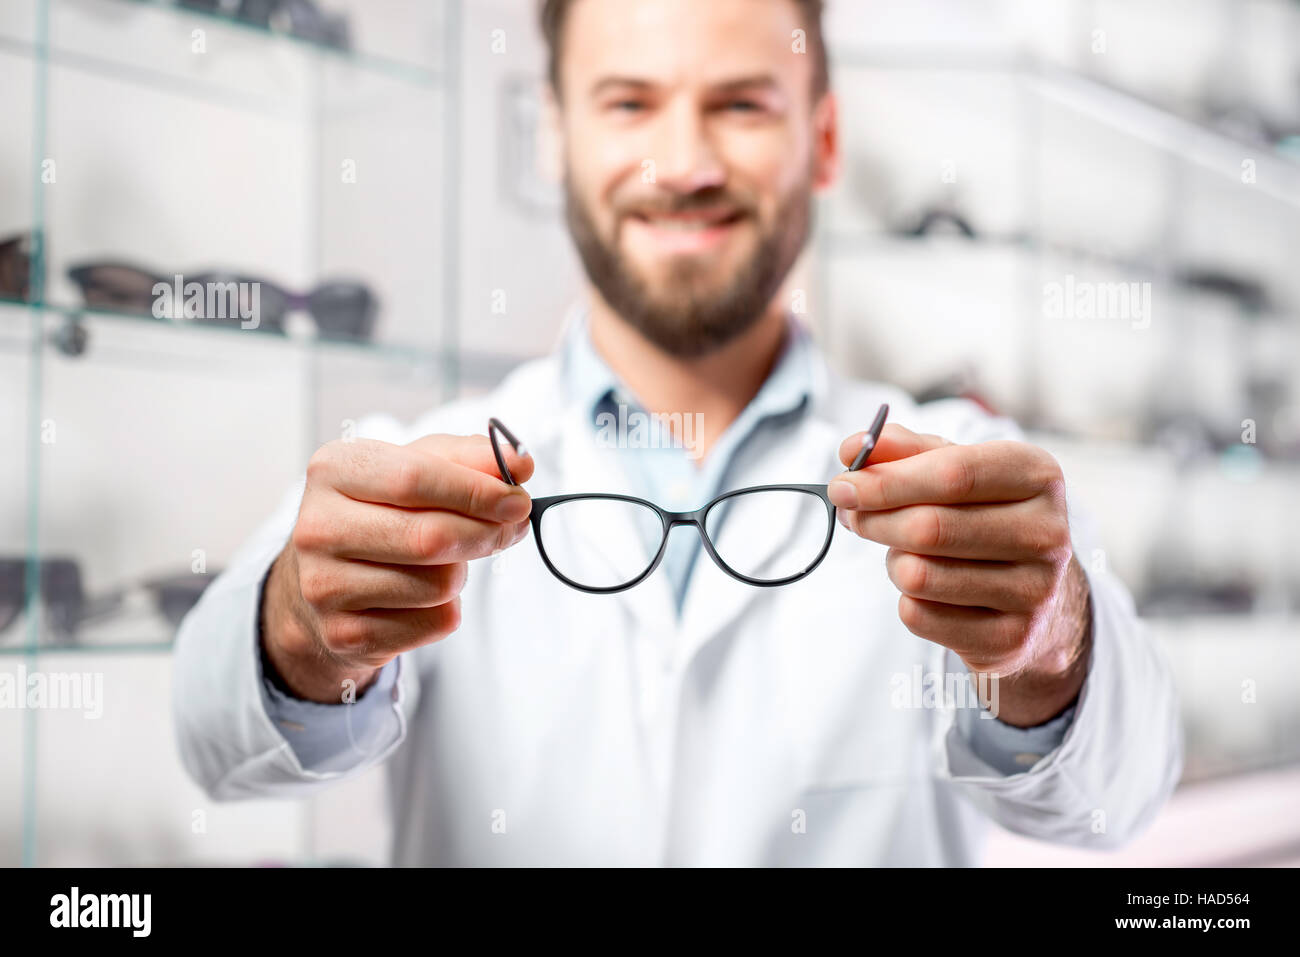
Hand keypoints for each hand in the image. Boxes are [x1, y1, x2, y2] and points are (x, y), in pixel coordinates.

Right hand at [263, 434, 533, 702]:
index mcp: (333, 470)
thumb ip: (469, 458)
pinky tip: (424, 596)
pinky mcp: (345, 634)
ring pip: (438, 585)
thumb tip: (519, 462)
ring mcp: (325, 586)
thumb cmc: (381, 512)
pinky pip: (433, 624)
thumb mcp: (416, 467)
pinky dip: (447, 610)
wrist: (326, 581)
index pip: (415, 478)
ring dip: (462, 573)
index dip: (477, 491)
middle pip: (430, 536)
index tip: (518, 500)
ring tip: (445, 562)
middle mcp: (318, 527)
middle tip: (512, 528)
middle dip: (487, 534)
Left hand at [829, 424, 1091, 726]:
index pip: (951, 475)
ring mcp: (1034, 590)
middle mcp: (1047, 532)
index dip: (886, 481)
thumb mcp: (957, 470)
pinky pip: (920, 617)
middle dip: (874, 521)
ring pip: (919, 576)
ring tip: (903, 553)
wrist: (1038, 593)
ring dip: (892, 562)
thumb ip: (904, 452)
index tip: (842, 485)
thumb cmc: (984, 516)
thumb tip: (854, 447)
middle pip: (929, 528)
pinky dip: (907, 601)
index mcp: (1037, 476)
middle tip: (852, 516)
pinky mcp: (1010, 637)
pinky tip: (928, 591)